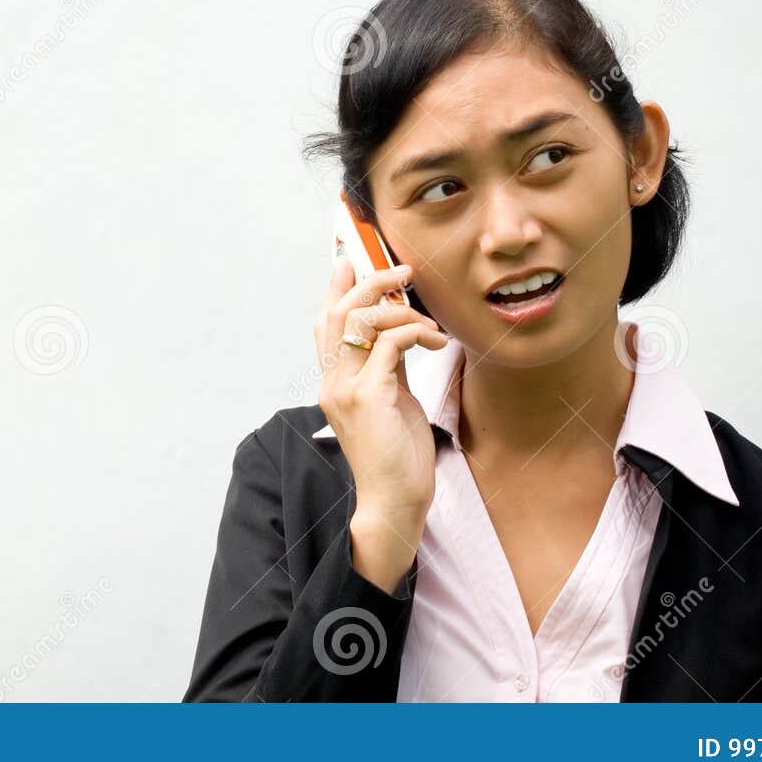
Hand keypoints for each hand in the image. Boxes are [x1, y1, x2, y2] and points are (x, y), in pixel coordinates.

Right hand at [314, 256, 449, 582]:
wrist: (394, 502)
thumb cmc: (397, 455)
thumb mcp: (390, 400)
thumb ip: (386, 366)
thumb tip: (397, 333)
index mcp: (333, 381)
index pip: (324, 322)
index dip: (335, 287)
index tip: (352, 258)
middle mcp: (331, 381)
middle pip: (338, 312)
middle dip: (369, 282)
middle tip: (403, 272)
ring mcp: (345, 389)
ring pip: (360, 321)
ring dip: (399, 308)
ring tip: (429, 320)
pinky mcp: (368, 397)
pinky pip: (390, 344)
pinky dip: (416, 332)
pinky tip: (437, 342)